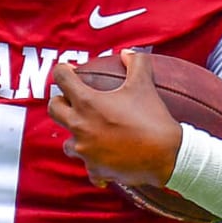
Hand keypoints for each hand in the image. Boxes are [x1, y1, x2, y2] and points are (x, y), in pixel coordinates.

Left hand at [48, 49, 182, 187]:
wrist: (167, 155)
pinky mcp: (95, 170)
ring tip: (90, 131)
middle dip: (60, 101)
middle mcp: (80, 127)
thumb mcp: (145, 85)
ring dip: (76, 134)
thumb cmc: (153, 118)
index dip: (63, 71)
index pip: (62, 79)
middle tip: (72, 99)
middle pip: (54, 109)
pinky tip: (104, 157)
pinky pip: (87, 165)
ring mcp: (85, 151)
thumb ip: (136, 63)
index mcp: (88, 103)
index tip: (69, 71)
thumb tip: (128, 53)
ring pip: (67, 141)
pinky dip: (93, 161)